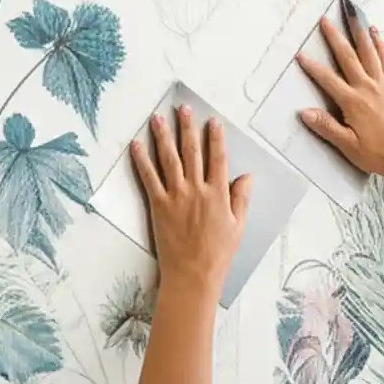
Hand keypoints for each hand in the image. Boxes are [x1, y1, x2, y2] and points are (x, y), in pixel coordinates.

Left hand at [130, 106, 251, 291]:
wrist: (193, 275)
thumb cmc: (217, 254)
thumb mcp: (237, 226)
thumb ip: (241, 199)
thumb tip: (246, 176)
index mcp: (218, 194)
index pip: (218, 158)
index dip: (215, 138)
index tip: (212, 121)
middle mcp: (197, 189)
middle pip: (192, 151)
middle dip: (187, 127)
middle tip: (183, 109)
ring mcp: (176, 196)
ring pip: (169, 158)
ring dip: (163, 135)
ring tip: (157, 118)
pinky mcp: (158, 205)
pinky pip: (149, 177)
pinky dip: (142, 160)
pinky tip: (137, 145)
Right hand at [296, 9, 383, 177]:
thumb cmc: (376, 153)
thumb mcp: (347, 145)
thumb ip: (327, 127)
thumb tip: (304, 112)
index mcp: (353, 102)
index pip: (328, 80)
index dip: (313, 67)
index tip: (300, 54)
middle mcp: (367, 88)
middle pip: (348, 57)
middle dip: (336, 37)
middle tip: (325, 19)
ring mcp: (381, 86)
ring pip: (369, 53)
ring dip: (360, 33)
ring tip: (355, 15)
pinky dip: (382, 47)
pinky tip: (377, 36)